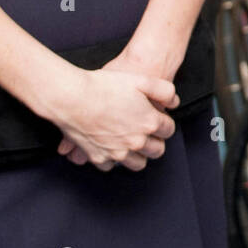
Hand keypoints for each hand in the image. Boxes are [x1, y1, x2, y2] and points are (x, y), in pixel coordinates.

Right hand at [52, 52, 178, 172]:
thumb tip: (174, 101)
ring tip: (133, 143)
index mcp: (149, 122)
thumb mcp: (141, 80)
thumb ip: (164, 90)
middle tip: (149, 134)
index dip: (165, 124)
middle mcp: (137, 142)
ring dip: (139, 155)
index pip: (168, 130)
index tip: (160, 120)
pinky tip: (112, 147)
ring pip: (138, 164)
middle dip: (156, 142)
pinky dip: (114, 160)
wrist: (73, 97)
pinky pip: (112, 167)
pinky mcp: (99, 158)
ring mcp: (118, 153)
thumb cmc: (105, 86)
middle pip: (157, 150)